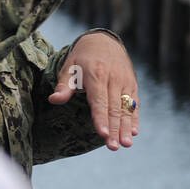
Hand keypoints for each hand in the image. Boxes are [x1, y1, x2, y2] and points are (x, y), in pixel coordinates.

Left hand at [48, 32, 138, 150]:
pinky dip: (135, 118)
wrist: (104, 41)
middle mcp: (114, 79)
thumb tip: (54, 100)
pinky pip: (135, 104)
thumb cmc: (82, 58)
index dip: (101, 118)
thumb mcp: (69, 67)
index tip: (102, 134)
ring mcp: (125, 82)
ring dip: (126, 127)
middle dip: (114, 129)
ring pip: (127, 108)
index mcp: (96, 75)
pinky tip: (134, 132)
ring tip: (126, 144)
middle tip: (113, 147)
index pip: (99, 101)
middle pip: (114, 108)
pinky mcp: (132, 85)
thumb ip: (64, 86)